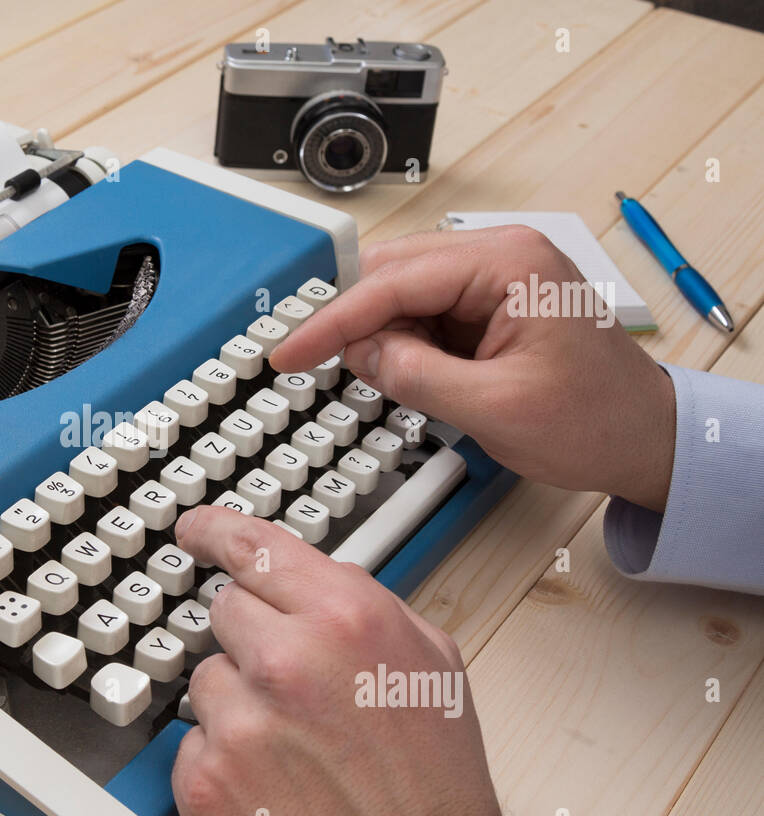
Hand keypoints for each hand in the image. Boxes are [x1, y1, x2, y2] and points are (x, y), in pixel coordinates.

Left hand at [171, 506, 511, 815]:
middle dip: (254, 638)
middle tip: (295, 685)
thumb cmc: (435, 782)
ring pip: (207, 678)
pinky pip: (193, 740)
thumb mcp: (430, 662)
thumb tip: (312, 575)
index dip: (215, 531)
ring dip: (240, 702)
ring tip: (297, 747)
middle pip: (225, 610)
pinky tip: (274, 783)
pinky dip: (223, 758)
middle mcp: (286, 662)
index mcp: (345, 619)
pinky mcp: (206, 780)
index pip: (252, 545)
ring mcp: (239, 723)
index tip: (196, 530)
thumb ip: (365, 602)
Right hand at [270, 226, 675, 511]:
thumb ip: (417, 375)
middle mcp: (502, 256)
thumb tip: (360, 353)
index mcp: (509, 264)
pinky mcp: (491, 305)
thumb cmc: (595, 421)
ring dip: (380, 335)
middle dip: (353, 320)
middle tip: (311, 362)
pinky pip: (425, 313)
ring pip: (403, 292)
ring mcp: (497, 278)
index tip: (289, 350)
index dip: (334, 319)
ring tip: (378, 378)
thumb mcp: (495, 408)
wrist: (646, 439)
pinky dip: (403, 343)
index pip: (396, 282)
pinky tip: (404, 372)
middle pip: (393, 272)